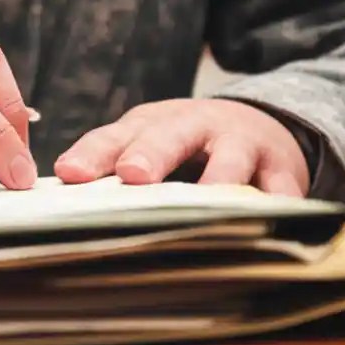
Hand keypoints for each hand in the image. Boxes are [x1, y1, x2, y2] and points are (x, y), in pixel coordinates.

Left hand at [53, 100, 308, 196]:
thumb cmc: (186, 146)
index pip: (115, 137)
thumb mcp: (149, 144)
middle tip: (133, 174)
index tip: (71, 174)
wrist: (261, 127)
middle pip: (170, 135)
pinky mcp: (283, 168)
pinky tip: (271, 220)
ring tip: (209, 200)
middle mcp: (196, 127)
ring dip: (219, 178)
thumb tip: (61, 200)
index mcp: (152, 124)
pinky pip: (282, 187)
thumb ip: (112, 166)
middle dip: (151, 153)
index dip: (93, 154)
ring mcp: (242, 144)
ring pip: (231, 157)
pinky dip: (278, 203)